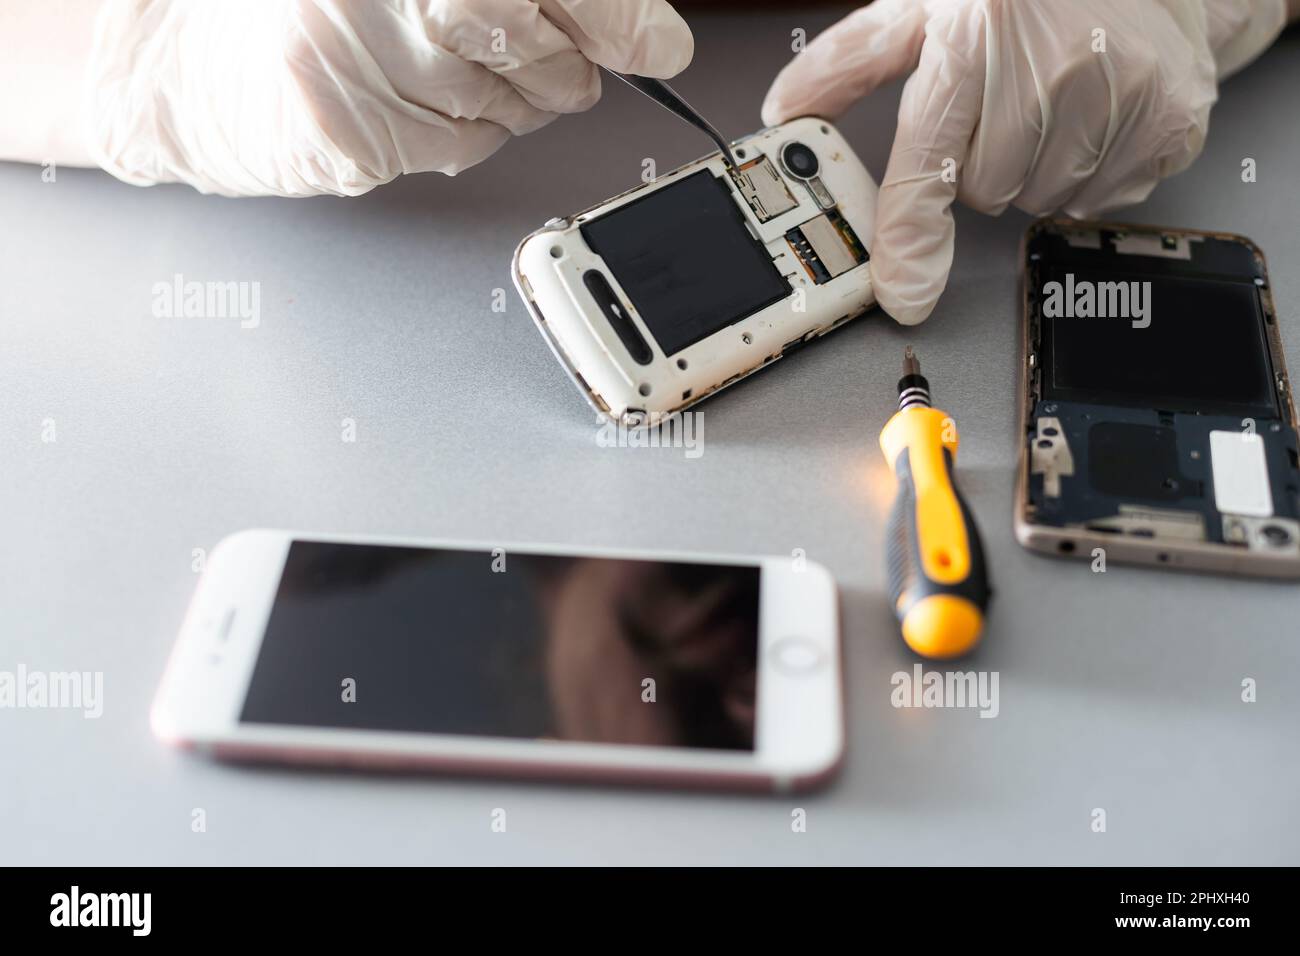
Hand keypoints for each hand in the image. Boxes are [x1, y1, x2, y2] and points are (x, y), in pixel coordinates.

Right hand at [86, 0, 692, 196]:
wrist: (194, 65)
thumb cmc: (321, 9)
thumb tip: (648, 31)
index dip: (618, 16)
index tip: (661, 44)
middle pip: (542, 46)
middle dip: (560, 62)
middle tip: (520, 50)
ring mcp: (355, 55)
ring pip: (509, 105)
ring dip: (504, 98)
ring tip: (434, 66)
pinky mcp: (345, 129)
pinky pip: (459, 148)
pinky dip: (458, 133)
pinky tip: (408, 102)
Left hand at [762, 0, 1286, 324]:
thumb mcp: (924, 7)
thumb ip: (849, 63)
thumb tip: (784, 108)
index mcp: (973, 39)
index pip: (928, 163)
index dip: (910, 237)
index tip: (904, 293)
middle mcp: (1048, 66)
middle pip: (987, 192)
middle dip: (985, 161)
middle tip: (1004, 104)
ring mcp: (1118, 92)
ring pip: (1044, 199)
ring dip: (1039, 168)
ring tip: (1053, 102)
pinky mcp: (1170, 117)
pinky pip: (1103, 196)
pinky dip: (1094, 170)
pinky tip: (1095, 114)